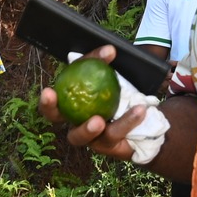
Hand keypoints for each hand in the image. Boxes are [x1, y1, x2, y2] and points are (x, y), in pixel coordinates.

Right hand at [35, 45, 155, 161]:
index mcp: (72, 105)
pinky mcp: (108, 147)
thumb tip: (109, 50)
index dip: (48, 99)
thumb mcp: (113, 77)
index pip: (56, 99)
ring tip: (98, 120)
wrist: (147, 120)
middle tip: (53, 98)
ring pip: (82, 136)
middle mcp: (75, 124)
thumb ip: (106, 65)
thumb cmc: (123, 95)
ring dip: (88, 128)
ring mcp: (90, 139)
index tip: (48, 91)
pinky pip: (115, 134)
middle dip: (50, 110)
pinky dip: (127, 120)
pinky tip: (139, 110)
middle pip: (54, 118)